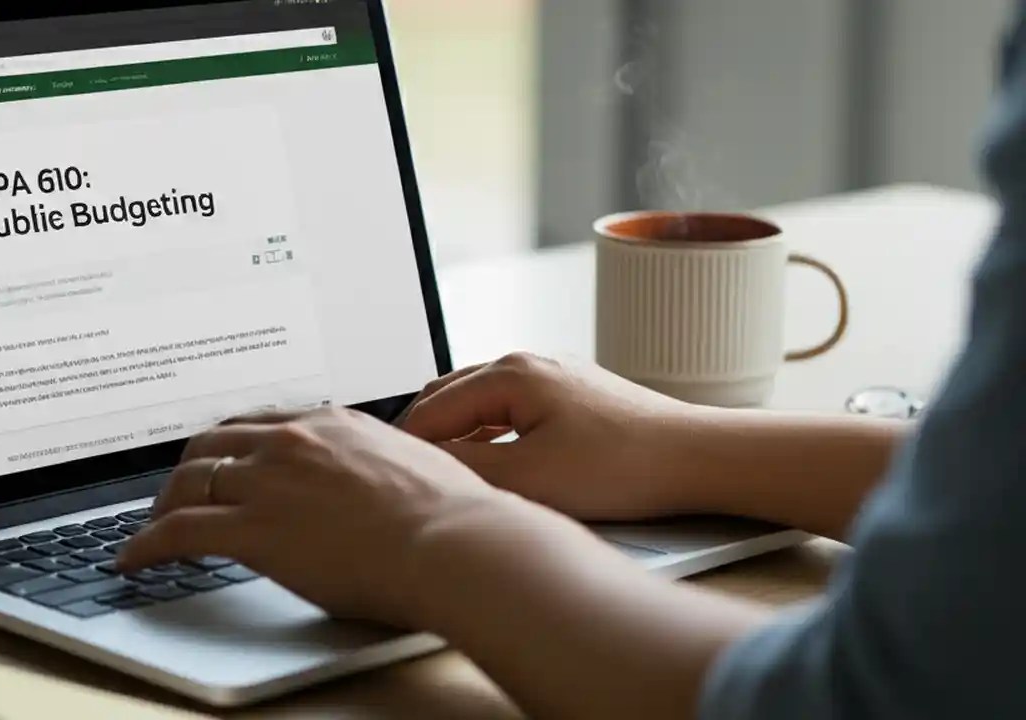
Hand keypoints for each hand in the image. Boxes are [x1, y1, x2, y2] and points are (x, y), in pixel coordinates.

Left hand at [118, 407, 528, 627]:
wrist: (453, 542)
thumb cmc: (450, 517)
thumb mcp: (410, 468)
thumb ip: (376, 465)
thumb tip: (376, 482)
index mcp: (331, 423)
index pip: (261, 423)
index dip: (233, 443)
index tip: (226, 457)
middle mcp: (293, 441)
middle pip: (213, 441)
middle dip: (189, 465)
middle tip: (179, 489)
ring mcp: (269, 480)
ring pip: (189, 480)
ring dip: (162, 503)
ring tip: (152, 525)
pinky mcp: (252, 527)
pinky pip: (178, 530)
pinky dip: (146, 544)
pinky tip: (134, 559)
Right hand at [400, 352, 700, 520]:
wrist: (695, 457)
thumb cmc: (623, 466)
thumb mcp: (529, 477)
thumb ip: (465, 467)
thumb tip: (422, 463)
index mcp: (508, 375)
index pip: (429, 409)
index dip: (403, 447)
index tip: (385, 478)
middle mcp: (526, 361)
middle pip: (447, 394)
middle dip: (421, 431)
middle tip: (403, 474)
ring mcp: (551, 373)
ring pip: (478, 399)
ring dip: (455, 430)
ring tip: (440, 470)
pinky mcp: (571, 392)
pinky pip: (509, 405)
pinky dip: (487, 429)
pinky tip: (491, 461)